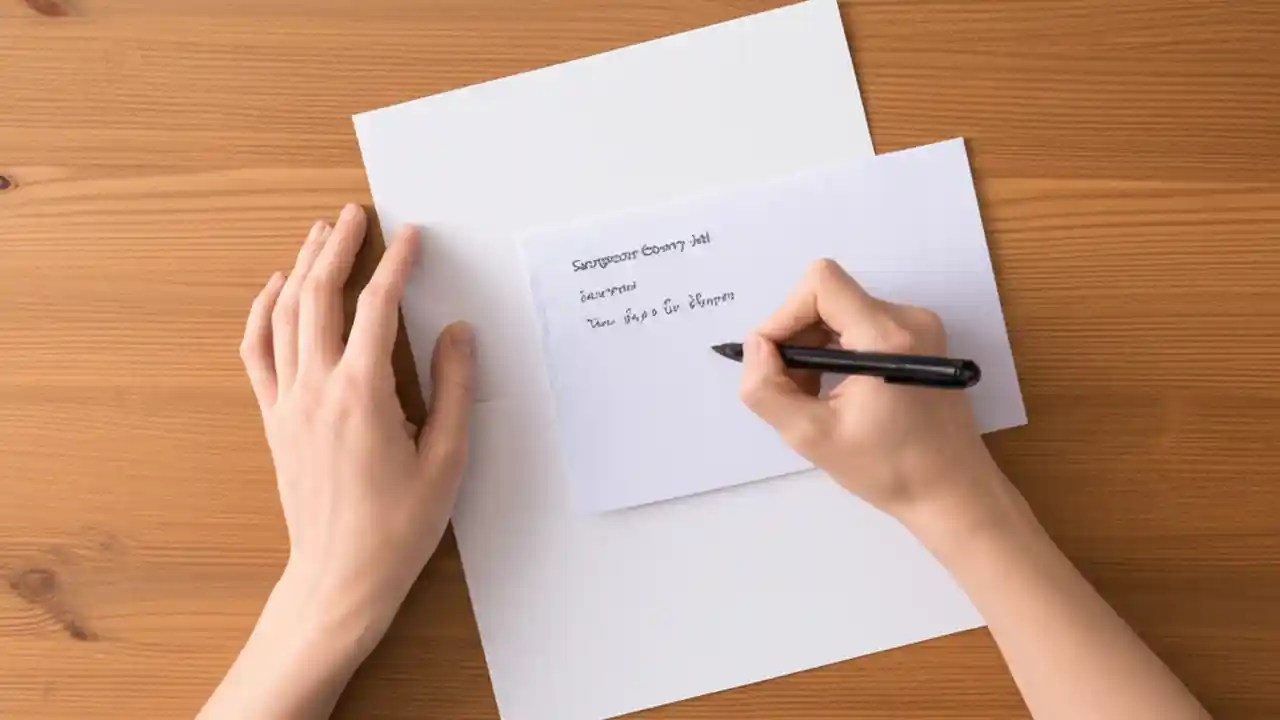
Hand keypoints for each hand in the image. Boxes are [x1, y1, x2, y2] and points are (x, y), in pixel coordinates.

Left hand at [202, 204, 473, 718]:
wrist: (341, 575)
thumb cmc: (398, 526)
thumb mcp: (445, 459)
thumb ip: (452, 389)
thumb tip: (457, 333)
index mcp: (363, 395)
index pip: (376, 308)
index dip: (394, 265)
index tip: (410, 237)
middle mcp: (317, 390)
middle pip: (319, 296)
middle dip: (338, 247)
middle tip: (354, 214)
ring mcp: (288, 403)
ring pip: (285, 316)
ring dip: (302, 268)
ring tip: (320, 235)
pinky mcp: (274, 420)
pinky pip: (258, 352)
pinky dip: (262, 314)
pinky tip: (274, 290)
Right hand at [738, 259, 1001, 533]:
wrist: (953, 493)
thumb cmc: (890, 470)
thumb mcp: (812, 437)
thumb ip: (767, 389)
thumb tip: (755, 347)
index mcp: (887, 336)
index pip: (820, 283)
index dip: (784, 315)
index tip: (773, 359)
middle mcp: (908, 318)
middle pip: (828, 298)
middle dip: (796, 339)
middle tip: (792, 391)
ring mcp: (918, 327)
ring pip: (840, 313)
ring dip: (813, 350)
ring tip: (813, 398)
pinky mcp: (920, 340)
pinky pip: (860, 327)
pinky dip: (835, 353)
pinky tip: (836, 394)